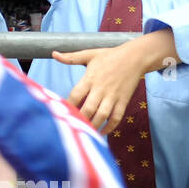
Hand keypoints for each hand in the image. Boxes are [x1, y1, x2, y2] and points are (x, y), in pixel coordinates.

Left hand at [53, 31, 175, 134]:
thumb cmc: (110, 55)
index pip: (76, 95)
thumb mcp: (89, 54)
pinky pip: (117, 117)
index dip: (68, 105)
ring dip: (93, 125)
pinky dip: (110, 127)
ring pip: (102, 115)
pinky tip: (102, 132)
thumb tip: (53, 54)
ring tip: (85, 133)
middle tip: (71, 127)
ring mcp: (113, 96)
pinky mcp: (123, 101)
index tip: (60, 113)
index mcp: (90, 78)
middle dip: (80, 119)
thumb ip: (70, 57)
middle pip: (88, 108)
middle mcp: (101, 89)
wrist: (135, 57)